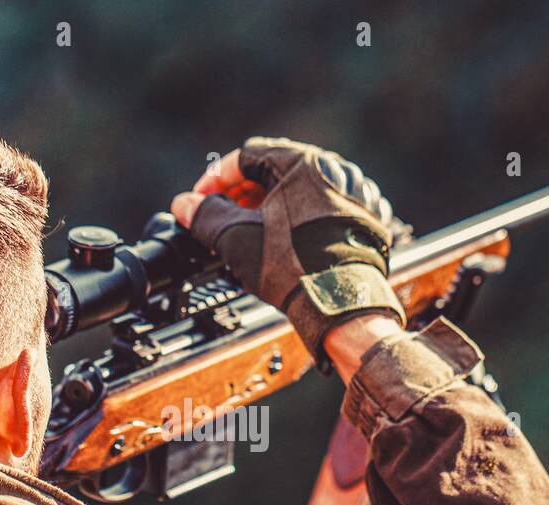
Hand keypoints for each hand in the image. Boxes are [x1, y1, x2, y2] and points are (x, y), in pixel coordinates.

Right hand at [171, 139, 406, 368]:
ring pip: (299, 189)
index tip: (201, 200)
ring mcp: (353, 194)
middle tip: (224, 216)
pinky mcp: (363, 218)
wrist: (341, 303)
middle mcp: (333, 169)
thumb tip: (184, 204)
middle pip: (273, 170)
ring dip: (270, 204)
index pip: (245, 157)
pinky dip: (299, 218)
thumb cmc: (295, 269)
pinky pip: (323, 208)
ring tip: (252, 231)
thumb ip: (206, 216)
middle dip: (242, 193)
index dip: (215, 179)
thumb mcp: (237, 238)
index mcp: (302, 163)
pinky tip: (285, 239)